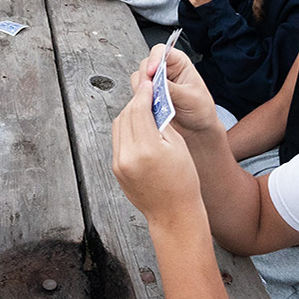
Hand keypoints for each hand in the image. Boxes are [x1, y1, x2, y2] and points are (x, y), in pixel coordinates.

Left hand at [111, 71, 203, 225]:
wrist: (173, 214)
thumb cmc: (182, 183)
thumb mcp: (177, 147)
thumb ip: (162, 123)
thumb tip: (152, 103)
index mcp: (146, 149)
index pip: (140, 110)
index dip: (144, 93)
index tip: (149, 84)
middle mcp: (128, 156)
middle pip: (126, 115)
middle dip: (136, 102)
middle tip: (147, 93)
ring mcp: (119, 164)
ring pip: (119, 126)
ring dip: (130, 114)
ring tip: (144, 110)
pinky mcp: (116, 169)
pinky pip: (118, 141)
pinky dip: (126, 129)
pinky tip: (138, 128)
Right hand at [131, 43, 221, 134]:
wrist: (198, 128)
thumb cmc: (201, 109)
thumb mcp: (189, 97)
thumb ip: (171, 89)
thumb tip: (155, 83)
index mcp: (179, 63)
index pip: (161, 51)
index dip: (154, 59)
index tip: (151, 72)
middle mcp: (166, 70)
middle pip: (146, 65)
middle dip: (145, 78)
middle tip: (149, 91)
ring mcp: (156, 83)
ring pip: (139, 79)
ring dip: (142, 90)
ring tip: (151, 101)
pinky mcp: (150, 96)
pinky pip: (138, 93)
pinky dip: (140, 99)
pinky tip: (149, 107)